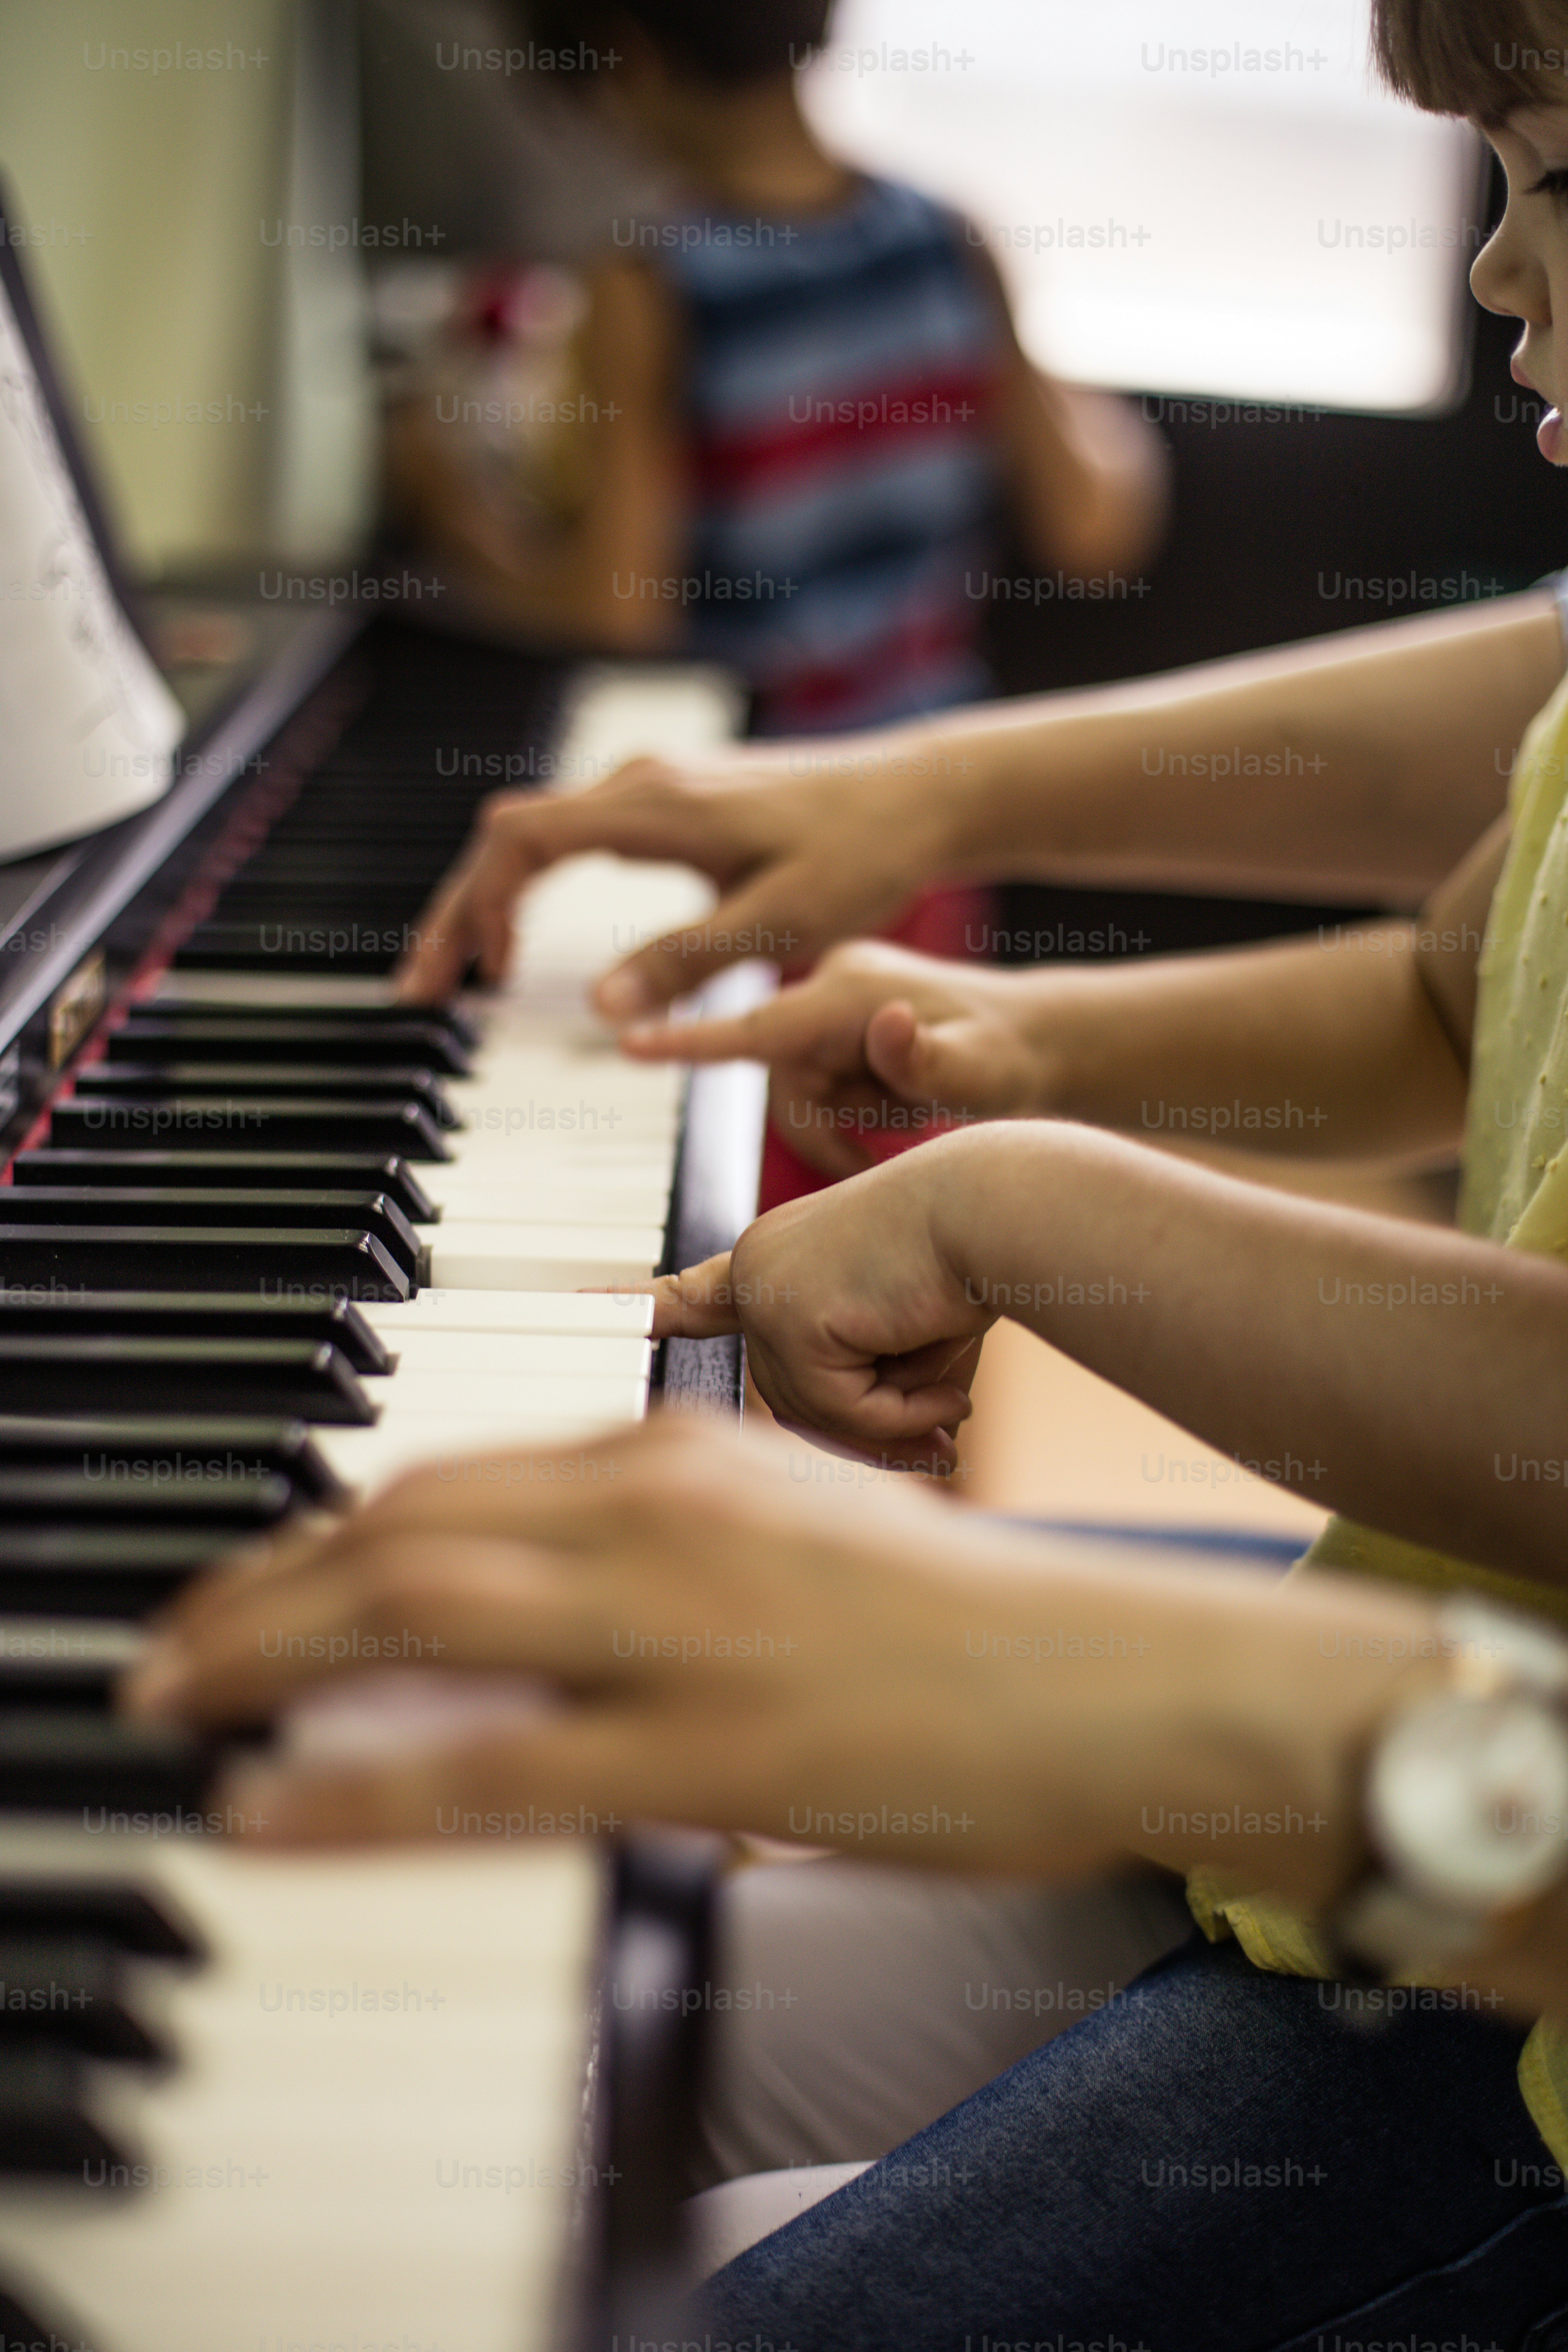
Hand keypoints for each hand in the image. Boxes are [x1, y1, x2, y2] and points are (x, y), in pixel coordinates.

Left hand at [119, 1415, 1467, 1960]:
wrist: (1106, 1666)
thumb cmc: (960, 1611)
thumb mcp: (791, 1527)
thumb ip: (664, 1544)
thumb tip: (546, 1606)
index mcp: (686, 1453)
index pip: (453, 1473)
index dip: (330, 1527)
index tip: (263, 1575)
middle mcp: (664, 1509)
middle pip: (403, 1526)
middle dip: (263, 1583)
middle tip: (179, 1642)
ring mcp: (682, 1624)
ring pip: (413, 1613)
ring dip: (270, 1651)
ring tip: (181, 1698)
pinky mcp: (709, 1749)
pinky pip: (486, 1764)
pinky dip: (358, 1786)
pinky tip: (271, 1804)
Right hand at [393, 739, 965, 1011]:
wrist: (916, 797)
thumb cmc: (861, 855)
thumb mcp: (778, 921)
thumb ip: (686, 962)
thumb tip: (600, 1009)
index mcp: (653, 807)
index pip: (518, 846)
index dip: (467, 911)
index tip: (440, 980)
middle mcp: (640, 784)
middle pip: (509, 840)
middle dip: (461, 913)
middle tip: (427, 991)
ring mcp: (653, 788)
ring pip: (535, 838)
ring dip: (494, 902)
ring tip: (469, 976)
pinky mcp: (670, 803)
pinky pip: (573, 840)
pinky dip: (534, 888)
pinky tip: (529, 941)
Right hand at [622, 939, 1059, 1175]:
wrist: (1038, 1041)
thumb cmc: (1012, 1056)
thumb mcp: (983, 1070)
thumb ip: (928, 1058)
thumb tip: (887, 1023)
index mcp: (851, 993)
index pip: (756, 1025)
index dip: (692, 1040)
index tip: (629, 1041)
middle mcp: (832, 987)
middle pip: (783, 1078)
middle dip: (827, 1123)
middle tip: (888, 1143)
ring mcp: (833, 1002)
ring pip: (796, 1088)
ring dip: (842, 1121)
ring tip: (901, 1125)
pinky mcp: (836, 1021)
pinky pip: (812, 1082)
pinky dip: (846, 1112)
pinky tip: (891, 1114)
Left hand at [652, 1132, 996, 1469]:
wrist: (993, 1208)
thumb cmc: (968, 1262)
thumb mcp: (912, 1340)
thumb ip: (885, 1393)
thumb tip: (917, 1454)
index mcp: (779, 1259)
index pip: (695, 1295)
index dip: (646, 1309)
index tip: (587, 1308)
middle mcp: (758, 1267)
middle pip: (792, 1393)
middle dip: (870, 1422)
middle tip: (941, 1436)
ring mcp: (766, 1287)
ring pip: (815, 1407)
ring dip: (893, 1413)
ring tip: (945, 1381)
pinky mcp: (788, 1312)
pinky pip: (838, 1406)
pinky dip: (896, 1407)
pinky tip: (933, 1374)